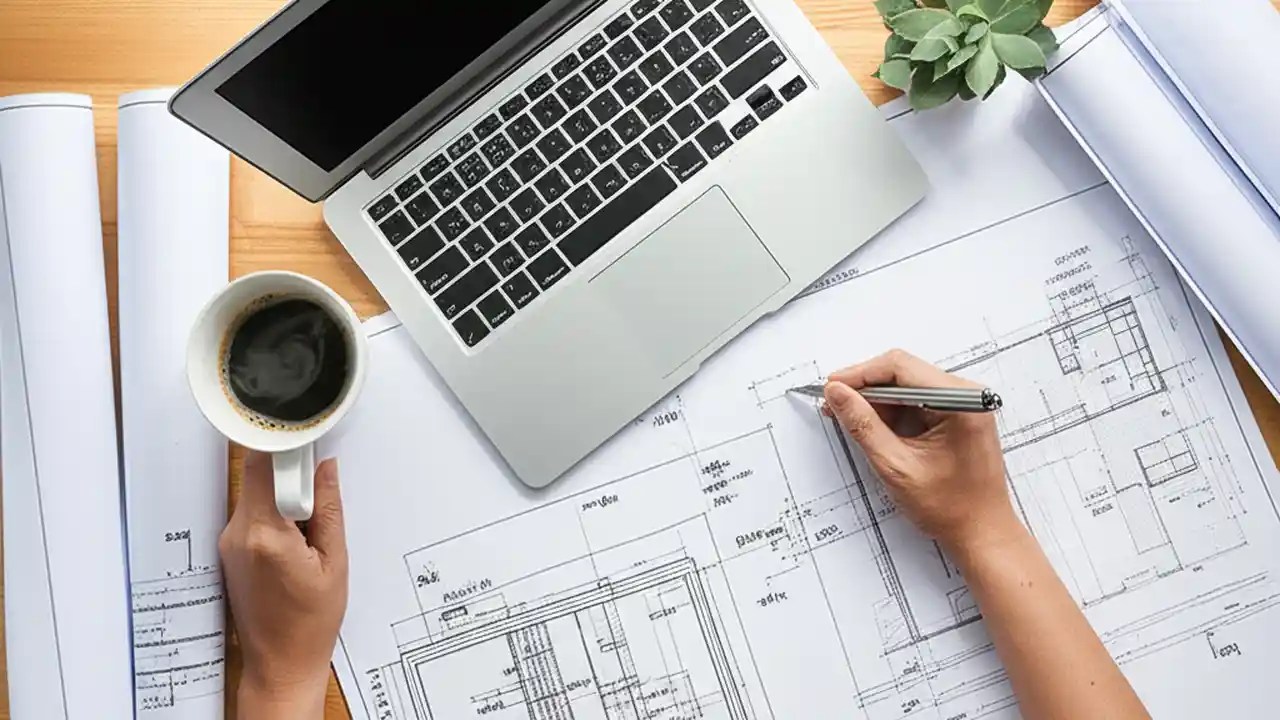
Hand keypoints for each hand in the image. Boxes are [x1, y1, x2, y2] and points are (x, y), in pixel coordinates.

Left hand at [220, 452, 347, 718]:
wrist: (280, 664)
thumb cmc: (310, 623)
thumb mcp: (334, 561)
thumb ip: (329, 509)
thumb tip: (326, 468)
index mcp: (265, 535)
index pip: (262, 466)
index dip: (285, 447)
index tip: (308, 440)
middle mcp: (238, 534)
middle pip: (257, 476)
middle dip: (289, 472)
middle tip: (318, 486)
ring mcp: (229, 542)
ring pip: (255, 493)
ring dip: (283, 494)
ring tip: (310, 523)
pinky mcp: (230, 549)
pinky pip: (252, 513)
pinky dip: (275, 512)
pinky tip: (297, 537)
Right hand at [824, 350, 1020, 554]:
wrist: (982, 534)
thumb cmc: (952, 508)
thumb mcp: (896, 466)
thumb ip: (863, 425)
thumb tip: (838, 394)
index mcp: (960, 402)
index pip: (900, 367)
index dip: (859, 374)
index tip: (832, 388)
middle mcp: (966, 396)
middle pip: (903, 373)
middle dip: (866, 388)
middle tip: (835, 405)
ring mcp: (962, 405)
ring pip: (907, 387)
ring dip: (877, 402)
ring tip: (849, 420)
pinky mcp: (956, 417)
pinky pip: (916, 402)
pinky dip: (892, 413)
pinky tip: (873, 428)